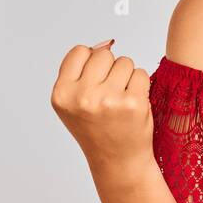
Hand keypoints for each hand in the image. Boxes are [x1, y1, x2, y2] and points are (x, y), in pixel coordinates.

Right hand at [51, 40, 153, 170]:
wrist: (117, 160)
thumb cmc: (96, 128)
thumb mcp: (73, 102)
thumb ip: (82, 71)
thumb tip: (106, 43)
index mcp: (62, 94)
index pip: (80, 51)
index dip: (90, 63)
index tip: (94, 83)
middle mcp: (82, 96)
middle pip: (104, 55)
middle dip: (110, 69)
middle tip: (109, 94)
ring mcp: (108, 99)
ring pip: (124, 62)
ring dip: (126, 76)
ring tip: (120, 100)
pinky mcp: (133, 103)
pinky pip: (140, 73)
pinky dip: (140, 85)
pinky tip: (133, 104)